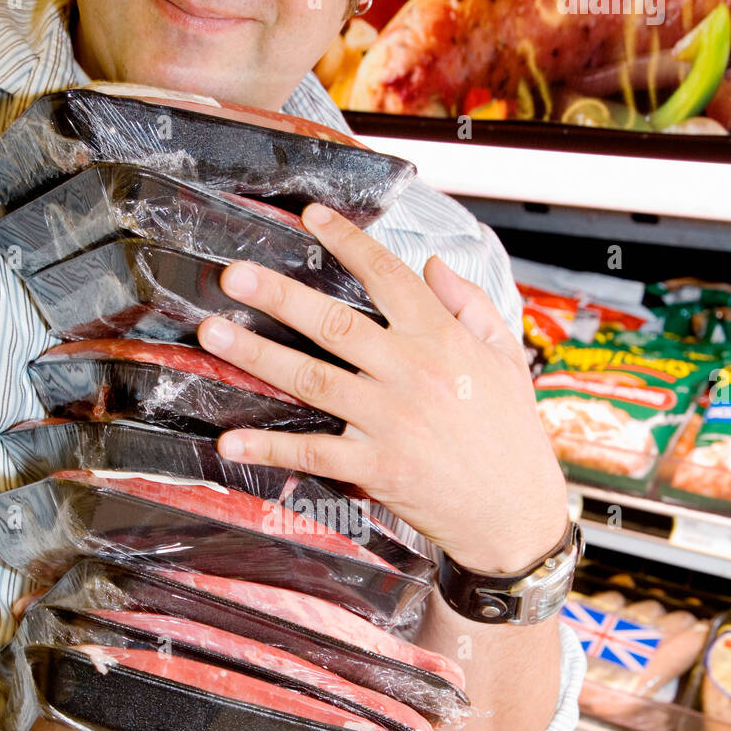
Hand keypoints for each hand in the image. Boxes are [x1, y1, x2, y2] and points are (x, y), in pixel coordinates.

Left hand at [198, 203, 567, 573]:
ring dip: (258, 355)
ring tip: (214, 334)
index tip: (310, 217)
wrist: (517, 513)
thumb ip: (470, 306)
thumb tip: (432, 264)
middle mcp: (411, 372)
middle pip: (334, 323)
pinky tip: (231, 441)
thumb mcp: (505, 358)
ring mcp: (390, 421)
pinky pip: (313, 453)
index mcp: (442, 339)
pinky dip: (270, 447)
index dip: (347, 242)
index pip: (388, 277)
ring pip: (312, 378)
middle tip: (234, 275)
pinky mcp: (376, 468)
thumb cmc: (510, 435)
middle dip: (278, 295)